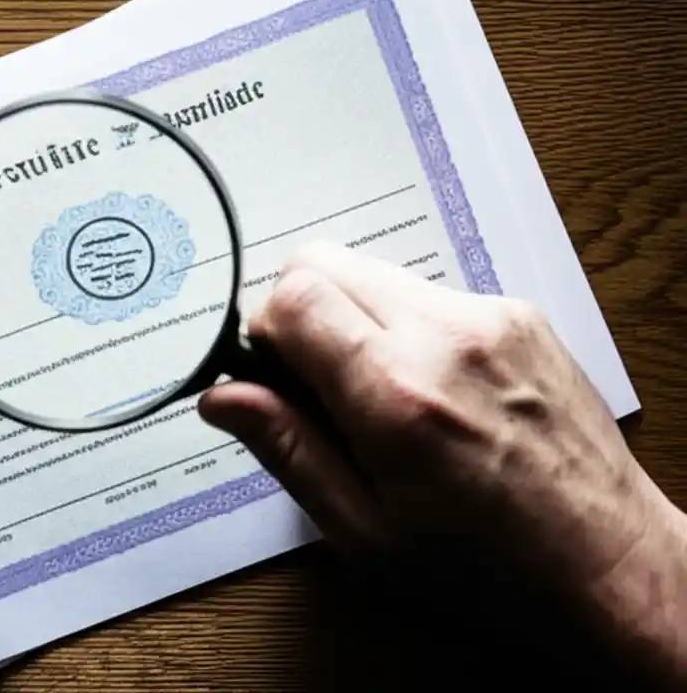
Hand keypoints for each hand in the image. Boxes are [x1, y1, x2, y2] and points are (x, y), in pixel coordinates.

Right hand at [199, 242, 685, 687]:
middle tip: (311, 384)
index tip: (268, 375)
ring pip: (372, 270)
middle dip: (298, 313)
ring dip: (350, 318)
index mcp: (395, 394)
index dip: (261, 329)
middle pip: (324, 262)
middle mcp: (445, 336)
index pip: (293, 294)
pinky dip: (402, 326)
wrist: (606, 561)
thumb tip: (223, 397)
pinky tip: (424, 389)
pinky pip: (425, 291)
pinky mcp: (516, 314)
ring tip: (373, 394)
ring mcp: (488, 317)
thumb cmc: (489, 567)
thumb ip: (287, 449)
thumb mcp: (364, 530)